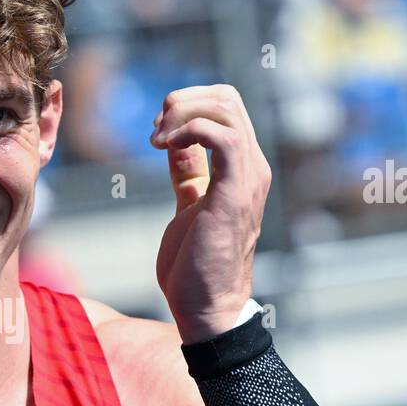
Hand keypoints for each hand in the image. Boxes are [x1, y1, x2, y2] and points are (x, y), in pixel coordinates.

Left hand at [149, 84, 269, 343]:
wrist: (207, 307)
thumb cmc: (196, 266)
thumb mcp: (188, 206)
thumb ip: (188, 173)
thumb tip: (174, 144)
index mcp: (242, 168)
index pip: (226, 107)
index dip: (188, 105)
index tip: (157, 133)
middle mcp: (252, 167)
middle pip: (227, 98)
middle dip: (182, 101)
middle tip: (154, 131)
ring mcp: (248, 178)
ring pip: (225, 109)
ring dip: (182, 113)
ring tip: (156, 139)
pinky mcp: (235, 192)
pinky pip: (221, 136)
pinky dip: (188, 129)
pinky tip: (162, 146)